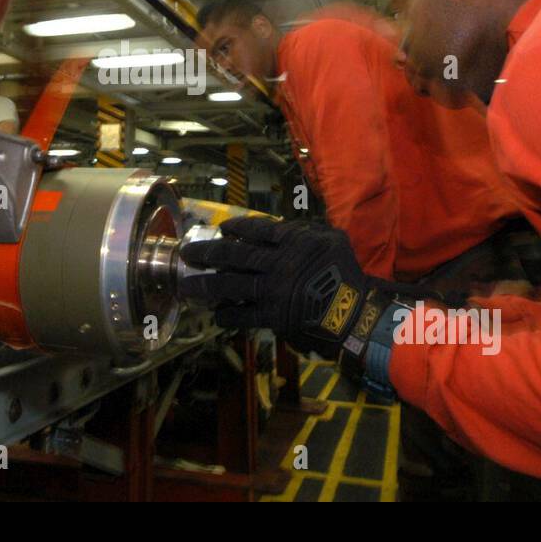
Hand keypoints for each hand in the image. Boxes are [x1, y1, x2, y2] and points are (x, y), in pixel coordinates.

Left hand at [180, 216, 390, 359]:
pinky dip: (228, 314)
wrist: (354, 312)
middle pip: (235, 255)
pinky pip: (244, 315)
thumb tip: (280, 225)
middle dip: (207, 253)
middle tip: (186, 252)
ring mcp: (274, 290)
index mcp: (294, 241)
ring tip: (186, 286)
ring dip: (206, 286)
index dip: (235, 229)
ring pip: (232, 285)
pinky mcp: (274, 316)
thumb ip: (305, 229)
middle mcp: (279, 263)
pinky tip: (216, 314)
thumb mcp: (331, 239)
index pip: (257, 230)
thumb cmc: (345, 273)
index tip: (221, 230)